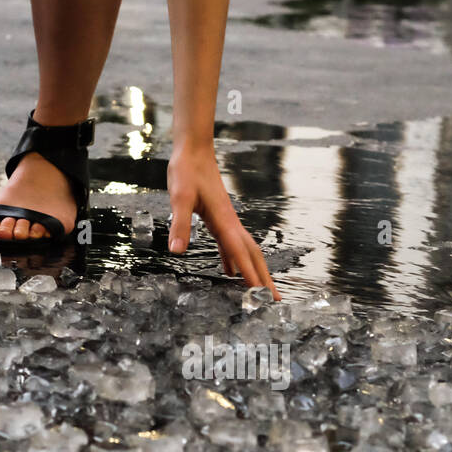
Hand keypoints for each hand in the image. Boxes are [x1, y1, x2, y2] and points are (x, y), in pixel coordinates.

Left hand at [166, 141, 279, 299]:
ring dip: (254, 271)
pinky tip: (230, 272)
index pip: (241, 253)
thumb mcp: (180, 197)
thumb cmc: (187, 171)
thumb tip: (177, 252)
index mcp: (224, 221)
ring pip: (246, 251)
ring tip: (260, 290)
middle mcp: (230, 223)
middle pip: (253, 255)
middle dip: (263, 278)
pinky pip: (231, 245)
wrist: (194, 150)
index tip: (260, 295)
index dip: (251, 275)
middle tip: (275, 300)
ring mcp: (227, 222)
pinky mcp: (219, 219)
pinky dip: (234, 260)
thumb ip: (180, 224)